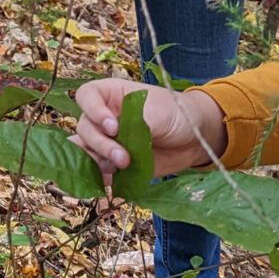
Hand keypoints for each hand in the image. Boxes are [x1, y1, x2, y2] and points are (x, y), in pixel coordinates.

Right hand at [71, 79, 225, 183]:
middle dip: (101, 144)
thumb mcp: (158, 112)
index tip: (112, 126)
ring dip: (98, 161)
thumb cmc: (176, 113)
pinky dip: (101, 176)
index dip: (93, 111)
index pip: (87, 96)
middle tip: (122, 157)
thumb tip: (118, 140)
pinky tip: (111, 181)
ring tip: (120, 168)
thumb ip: (136, 124)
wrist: (193, 139)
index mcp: (111, 95)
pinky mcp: (114, 162)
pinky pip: (97, 169)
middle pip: (85, 128)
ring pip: (86, 150)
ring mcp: (108, 140)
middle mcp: (104, 116)